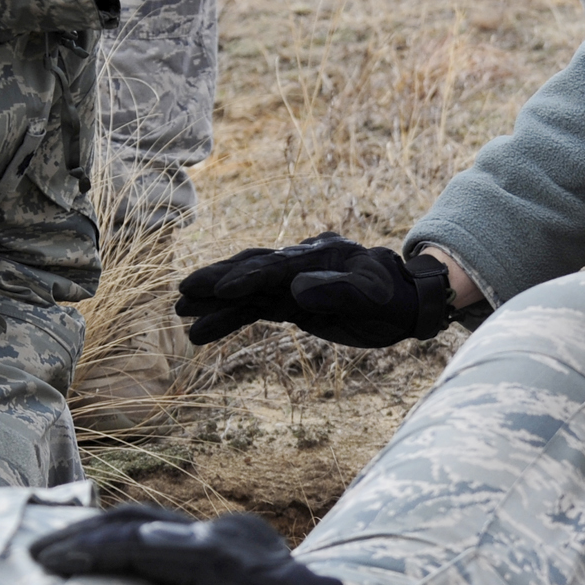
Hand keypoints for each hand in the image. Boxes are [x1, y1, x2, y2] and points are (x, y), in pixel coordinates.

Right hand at [30, 505, 374, 584]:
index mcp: (204, 556)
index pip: (128, 547)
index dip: (82, 554)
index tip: (42, 562)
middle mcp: (212, 533)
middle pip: (135, 522)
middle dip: (84, 534)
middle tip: (38, 549)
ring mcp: (227, 529)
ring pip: (155, 518)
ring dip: (110, 527)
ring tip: (68, 540)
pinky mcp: (239, 535)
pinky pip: (176, 525)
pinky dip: (141, 531)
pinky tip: (126, 544)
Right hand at [175, 233, 452, 347]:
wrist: (405, 300)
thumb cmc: (393, 296)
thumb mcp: (373, 294)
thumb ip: (337, 291)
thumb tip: (297, 291)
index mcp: (320, 255)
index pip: (278, 266)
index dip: (249, 277)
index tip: (221, 289)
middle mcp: (300, 264)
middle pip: (252, 269)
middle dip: (217, 280)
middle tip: (182, 290)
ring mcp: (293, 281)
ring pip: (247, 290)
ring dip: (214, 301)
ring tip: (179, 311)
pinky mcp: (291, 301)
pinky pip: (254, 308)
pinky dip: (228, 317)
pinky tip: (201, 330)